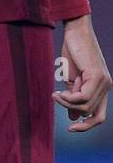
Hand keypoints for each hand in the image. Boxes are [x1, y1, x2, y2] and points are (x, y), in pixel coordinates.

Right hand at [54, 15, 110, 132]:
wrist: (76, 34)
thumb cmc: (72, 54)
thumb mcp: (71, 81)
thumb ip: (74, 98)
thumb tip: (75, 116)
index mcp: (102, 88)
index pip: (99, 115)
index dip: (86, 126)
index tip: (70, 128)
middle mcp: (107, 86)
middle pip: (90, 112)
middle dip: (70, 109)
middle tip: (56, 97)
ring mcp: (104, 81)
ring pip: (85, 105)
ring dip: (67, 102)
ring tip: (56, 93)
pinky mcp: (97, 76)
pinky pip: (83, 97)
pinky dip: (69, 97)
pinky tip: (60, 91)